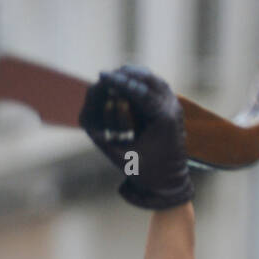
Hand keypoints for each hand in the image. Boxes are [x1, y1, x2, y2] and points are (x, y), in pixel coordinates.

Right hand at [79, 65, 193, 209]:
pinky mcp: (173, 109)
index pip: (140, 92)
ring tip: (114, 78)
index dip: (119, 82)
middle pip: (149, 80)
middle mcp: (173, 110)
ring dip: (133, 76)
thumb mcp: (118, 157)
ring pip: (154, 80)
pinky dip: (140, 83)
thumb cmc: (145, 173)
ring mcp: (175, 108)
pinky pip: (156, 88)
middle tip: (105, 76)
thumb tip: (82, 113)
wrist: (170, 183)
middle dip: (126, 75)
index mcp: (164, 121)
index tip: (101, 75)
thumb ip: (100, 137)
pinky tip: (125, 84)